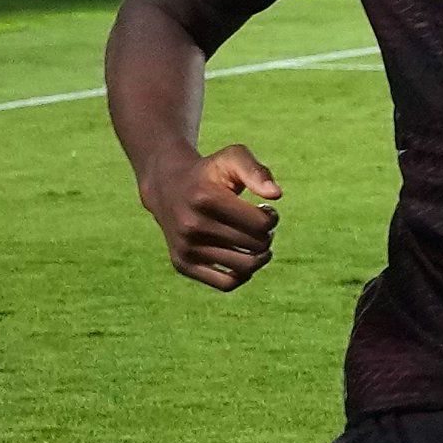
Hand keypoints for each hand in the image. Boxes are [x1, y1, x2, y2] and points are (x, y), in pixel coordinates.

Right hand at [140, 143, 280, 291]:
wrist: (167, 187)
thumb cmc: (210, 173)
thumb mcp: (233, 158)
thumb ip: (257, 171)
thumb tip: (276, 195)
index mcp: (205, 199)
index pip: (262, 224)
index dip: (271, 217)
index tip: (264, 209)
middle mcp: (192, 225)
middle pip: (257, 245)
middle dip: (266, 235)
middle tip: (256, 224)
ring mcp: (185, 247)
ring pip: (246, 268)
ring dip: (260, 256)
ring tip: (254, 242)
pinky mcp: (183, 264)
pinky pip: (226, 284)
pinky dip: (243, 275)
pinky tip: (244, 259)